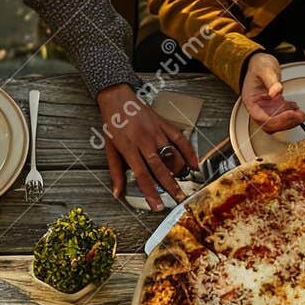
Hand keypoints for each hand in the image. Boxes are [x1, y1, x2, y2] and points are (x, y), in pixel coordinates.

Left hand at [97, 84, 198, 211]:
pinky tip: (194, 163)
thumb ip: (115, 172)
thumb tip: (117, 193)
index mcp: (129, 148)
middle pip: (159, 167)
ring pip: (172, 154)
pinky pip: (181, 139)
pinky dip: (189, 152)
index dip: (150, 192)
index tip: (157, 205)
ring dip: (178, 170)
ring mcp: (156, 132)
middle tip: (179, 199)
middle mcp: (144, 141)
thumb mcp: (109, 149)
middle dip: (170, 185)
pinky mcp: (165, 124)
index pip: (142, 175)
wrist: (118, 98)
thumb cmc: (113, 124)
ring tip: (180, 181)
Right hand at [240, 52, 304, 132]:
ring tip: (301, 114)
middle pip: (269, 125)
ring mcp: (265, 110)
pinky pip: (281, 119)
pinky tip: (297, 110)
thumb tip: (276, 91)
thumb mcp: (264, 69)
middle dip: (286, 122)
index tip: (290, 114)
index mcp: (251, 101)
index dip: (276, 119)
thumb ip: (270, 80)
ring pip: (276, 125)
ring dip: (290, 122)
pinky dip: (290, 117)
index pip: (261, 118)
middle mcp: (257, 108)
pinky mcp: (273, 109)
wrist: (261, 64)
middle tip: (300, 115)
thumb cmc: (259, 66)